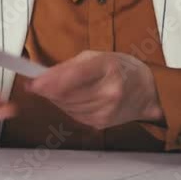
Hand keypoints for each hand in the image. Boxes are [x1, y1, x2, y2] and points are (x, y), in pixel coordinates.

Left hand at [27, 50, 163, 128]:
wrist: (147, 90)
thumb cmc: (120, 68)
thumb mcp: (97, 56)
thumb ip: (68, 66)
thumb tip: (41, 76)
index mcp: (109, 67)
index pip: (75, 76)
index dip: (50, 80)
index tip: (33, 82)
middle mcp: (110, 90)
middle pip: (67, 95)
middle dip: (47, 90)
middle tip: (37, 84)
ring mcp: (108, 109)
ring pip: (67, 107)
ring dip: (56, 99)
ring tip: (56, 89)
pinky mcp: (103, 122)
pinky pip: (74, 116)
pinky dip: (67, 107)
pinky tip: (71, 99)